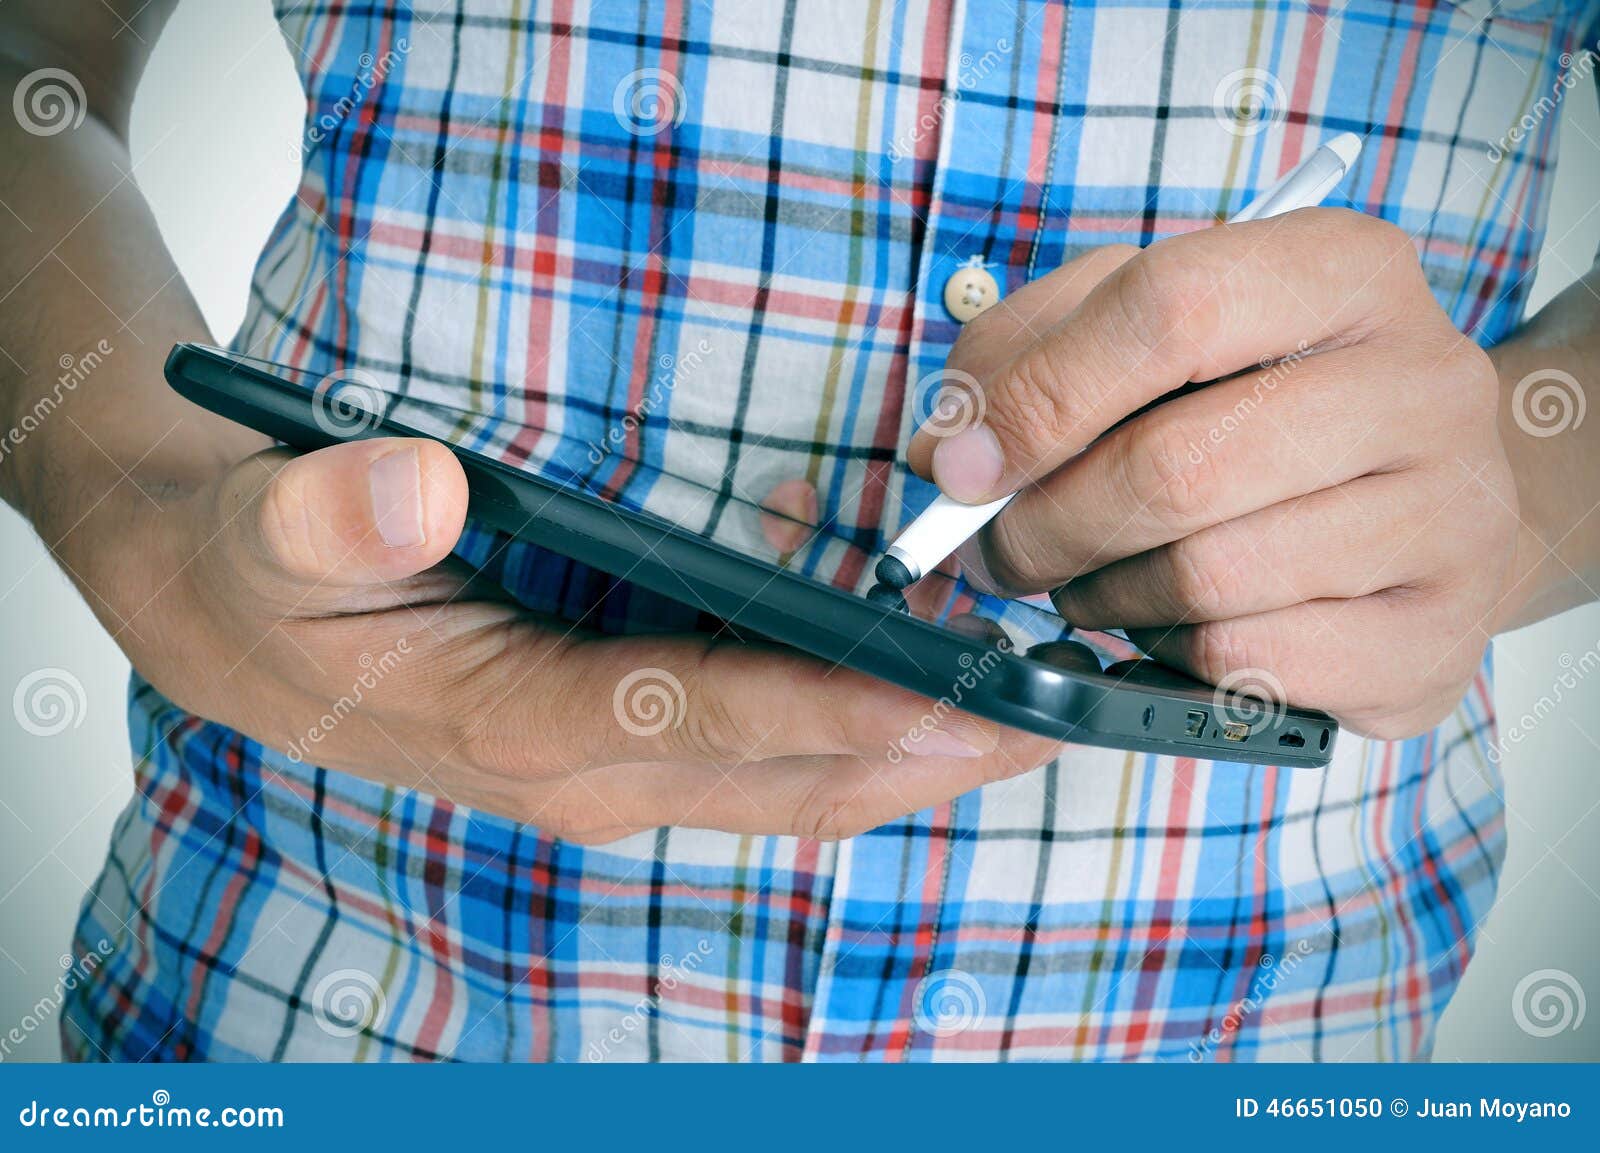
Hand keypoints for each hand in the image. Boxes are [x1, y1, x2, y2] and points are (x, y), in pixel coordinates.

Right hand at [86, 435, 1056, 842]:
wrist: (241, 620)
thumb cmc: (267, 578)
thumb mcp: (266, 535)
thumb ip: (330, 517)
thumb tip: (416, 487)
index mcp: (519, 725)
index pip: (702, 721)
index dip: (828, 705)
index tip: (949, 691)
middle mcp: (590, 768)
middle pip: (791, 779)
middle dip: (928, 752)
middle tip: (1057, 713)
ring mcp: (620, 767)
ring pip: (800, 783)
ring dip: (919, 751)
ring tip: (1037, 702)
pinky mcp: (635, 744)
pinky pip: (773, 755)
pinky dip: (864, 726)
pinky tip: (933, 672)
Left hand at [908, 209, 1519, 738]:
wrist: (1426, 498)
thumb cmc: (1253, 404)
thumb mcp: (1142, 331)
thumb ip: (1028, 358)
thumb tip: (954, 455)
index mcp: (1344, 270)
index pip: (1167, 310)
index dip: (1039, 400)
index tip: (963, 468)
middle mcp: (1424, 381)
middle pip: (1177, 467)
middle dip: (1048, 528)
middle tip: (1001, 553)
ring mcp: (1451, 513)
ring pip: (1207, 579)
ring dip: (1106, 598)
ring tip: (1095, 580)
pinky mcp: (1441, 632)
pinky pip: (1250, 660)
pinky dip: (1177, 654)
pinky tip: (1176, 624)